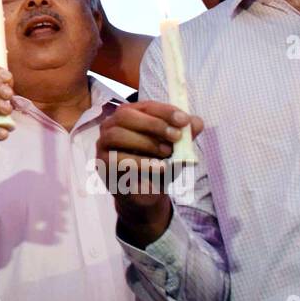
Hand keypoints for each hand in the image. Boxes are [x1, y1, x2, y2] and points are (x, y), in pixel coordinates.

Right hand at [94, 101, 203, 245]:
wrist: (147, 194)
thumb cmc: (158, 165)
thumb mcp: (176, 149)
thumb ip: (185, 135)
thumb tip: (197, 122)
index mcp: (130, 116)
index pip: (144, 106)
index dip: (164, 111)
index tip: (184, 120)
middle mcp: (112, 125)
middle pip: (125, 115)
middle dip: (153, 124)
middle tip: (176, 136)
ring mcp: (104, 144)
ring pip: (118, 134)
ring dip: (146, 142)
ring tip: (167, 153)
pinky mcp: (102, 164)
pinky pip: (118, 159)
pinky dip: (142, 162)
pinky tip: (160, 167)